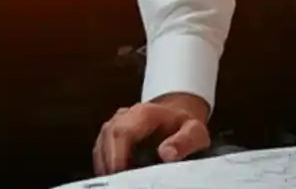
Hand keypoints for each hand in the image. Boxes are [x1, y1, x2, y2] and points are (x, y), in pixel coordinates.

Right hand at [92, 93, 210, 174]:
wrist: (176, 116)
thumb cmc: (185, 127)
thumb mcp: (195, 132)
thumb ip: (184, 141)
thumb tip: (166, 154)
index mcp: (145, 113)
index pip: (122, 132)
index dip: (117, 156)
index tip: (121, 174)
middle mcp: (125, 115)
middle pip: (107, 139)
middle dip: (111, 163)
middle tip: (121, 183)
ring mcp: (114, 124)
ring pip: (101, 146)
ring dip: (107, 166)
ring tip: (121, 181)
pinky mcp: (108, 135)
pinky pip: (100, 152)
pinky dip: (106, 165)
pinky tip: (119, 177)